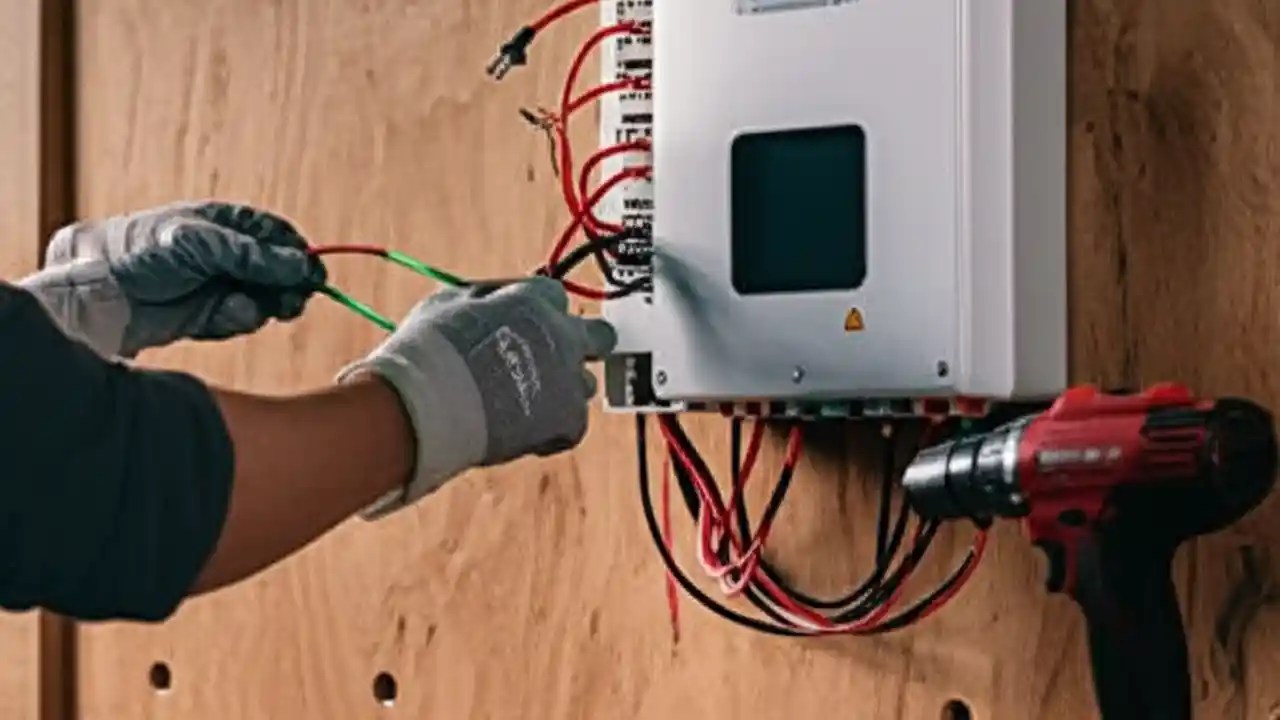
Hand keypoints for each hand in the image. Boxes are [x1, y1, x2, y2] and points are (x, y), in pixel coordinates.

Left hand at [18, 201, 324, 357]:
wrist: (99, 295)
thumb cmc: (140, 253)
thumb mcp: (199, 244)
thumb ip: (252, 255)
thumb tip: (301, 264)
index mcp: (227, 224)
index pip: (279, 236)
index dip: (299, 254)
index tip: (312, 275)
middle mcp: (230, 255)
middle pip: (280, 271)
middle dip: (289, 286)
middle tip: (291, 303)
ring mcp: (222, 286)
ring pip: (268, 299)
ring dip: (265, 307)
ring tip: (243, 308)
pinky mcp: (213, 316)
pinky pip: (244, 320)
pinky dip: (238, 321)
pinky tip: (219, 317)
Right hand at [337, 277, 616, 518]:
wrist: (429, 404)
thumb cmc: (429, 352)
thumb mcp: (450, 303)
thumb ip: (486, 300)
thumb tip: (494, 302)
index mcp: (534, 299)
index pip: (555, 296)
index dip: (539, 313)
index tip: (526, 328)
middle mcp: (562, 334)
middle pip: (598, 335)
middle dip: (583, 345)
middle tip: (554, 361)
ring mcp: (570, 377)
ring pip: (585, 384)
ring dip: (562, 392)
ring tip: (521, 405)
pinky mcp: (570, 420)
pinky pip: (573, 425)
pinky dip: (551, 431)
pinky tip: (518, 432)